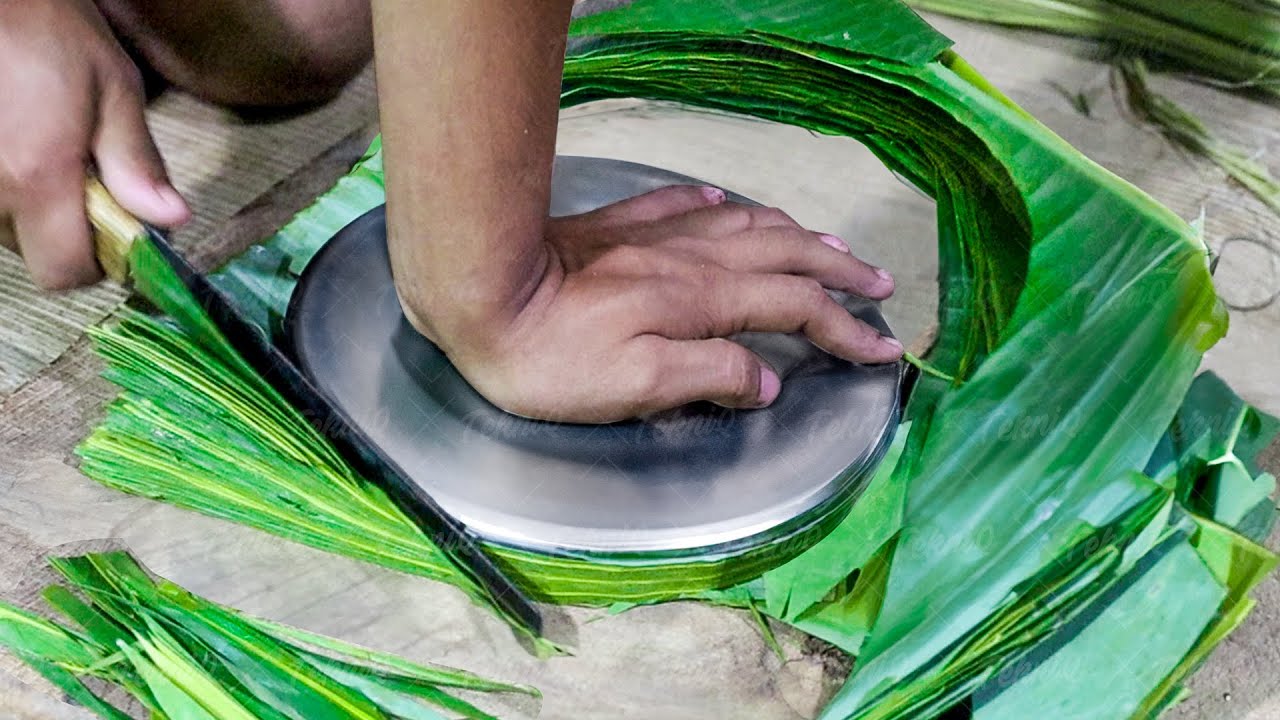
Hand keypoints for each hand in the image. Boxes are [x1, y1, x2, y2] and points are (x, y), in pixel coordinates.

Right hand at [0, 0, 188, 289]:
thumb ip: (137, 163)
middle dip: (65, 226)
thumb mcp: (113, 89)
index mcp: (37, 179)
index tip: (117, 230)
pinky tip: (18, 140)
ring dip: (31, 202)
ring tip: (45, 145)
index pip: (63, 272)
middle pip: (32, 250)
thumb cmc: (48, 28)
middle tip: (84, 173)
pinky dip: (5, 181)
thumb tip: (171, 219)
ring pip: (4, 226)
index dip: (97, 262)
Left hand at [403, 185, 902, 422]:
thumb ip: (710, 375)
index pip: (794, 311)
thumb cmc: (549, 355)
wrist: (480, 293)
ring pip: (744, 223)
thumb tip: (765, 379)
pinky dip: (718, 204)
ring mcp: (655, 236)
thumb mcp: (637, 387)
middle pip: (784, 257)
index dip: (844, 330)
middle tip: (878, 286)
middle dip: (839, 273)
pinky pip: (683, 204)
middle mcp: (689, 259)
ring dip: (794, 235)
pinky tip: (724, 201)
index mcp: (701, 301)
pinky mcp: (619, 227)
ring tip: (826, 245)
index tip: (880, 348)